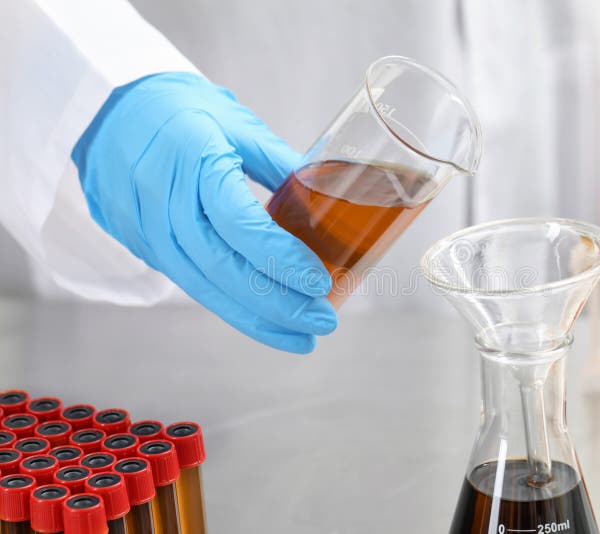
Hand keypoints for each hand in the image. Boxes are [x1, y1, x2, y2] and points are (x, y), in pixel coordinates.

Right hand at [72, 72, 335, 352]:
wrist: (108, 109)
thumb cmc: (181, 109)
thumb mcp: (237, 123)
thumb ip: (281, 164)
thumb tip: (331, 197)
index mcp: (195, 162)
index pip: (241, 225)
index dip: (281, 259)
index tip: (319, 282)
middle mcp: (165, 203)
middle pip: (224, 269)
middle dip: (279, 303)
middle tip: (323, 321)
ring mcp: (147, 229)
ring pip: (205, 287)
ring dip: (257, 318)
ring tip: (301, 335)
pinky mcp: (141, 246)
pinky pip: (190, 283)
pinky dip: (230, 306)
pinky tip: (263, 319)